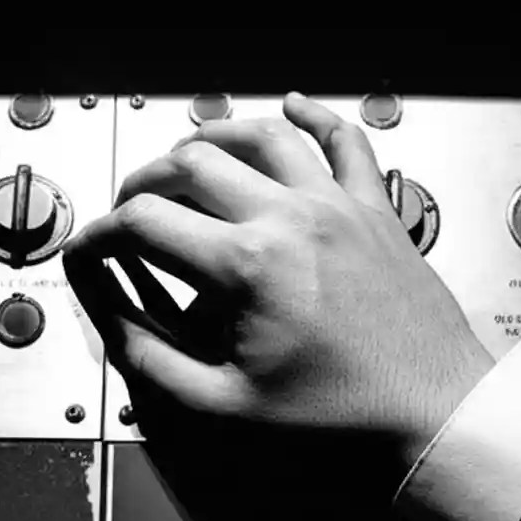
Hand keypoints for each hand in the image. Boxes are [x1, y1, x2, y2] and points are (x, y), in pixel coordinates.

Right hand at [65, 93, 493, 486]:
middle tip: (128, 208)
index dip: (100, 234)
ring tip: (185, 151)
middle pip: (191, 164)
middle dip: (143, 181)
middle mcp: (288, 218)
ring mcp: (335, 205)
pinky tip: (294, 105)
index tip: (90, 250)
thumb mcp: (226, 404)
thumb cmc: (340, 416)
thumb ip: (153, 360)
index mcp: (245, 265)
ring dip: (212, 136)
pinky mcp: (373, 209)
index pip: (145, 222)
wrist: (431, 411)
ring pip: (261, 136)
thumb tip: (111, 321)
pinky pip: (346, 142)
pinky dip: (316, 116)